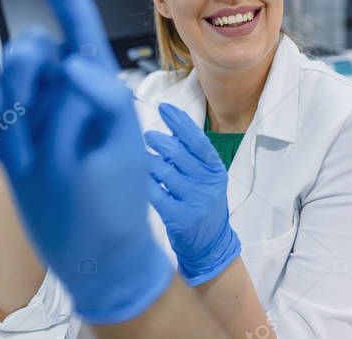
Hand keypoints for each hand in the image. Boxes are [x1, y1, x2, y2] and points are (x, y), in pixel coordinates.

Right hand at [0, 0, 172, 323]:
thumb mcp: (123, 136)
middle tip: (42, 86)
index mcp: (96, 84)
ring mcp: (32, 121)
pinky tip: (3, 136)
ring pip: (8, 80)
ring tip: (37, 138)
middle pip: (35, 50)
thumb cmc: (120, 197)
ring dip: (18, 95)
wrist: (97, 255)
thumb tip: (68, 63)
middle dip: (35, 59)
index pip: (77, 24)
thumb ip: (101, 93)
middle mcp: (60, 97)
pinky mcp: (8, 147)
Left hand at [144, 104, 241, 286]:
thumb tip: (169, 126)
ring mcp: (195, 202)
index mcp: (215, 170)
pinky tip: (136, 177)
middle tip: (147, 136)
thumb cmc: (202, 203)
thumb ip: (191, 156)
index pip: (197, 140)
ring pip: (164, 172)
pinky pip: (155, 194)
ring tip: (139, 156)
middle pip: (178, 153)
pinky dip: (143, 183)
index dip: (180, 121)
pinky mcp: (179, 219)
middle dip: (159, 141)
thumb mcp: (206, 178)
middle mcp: (208, 184)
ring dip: (147, 161)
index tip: (164, 107)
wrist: (210, 245)